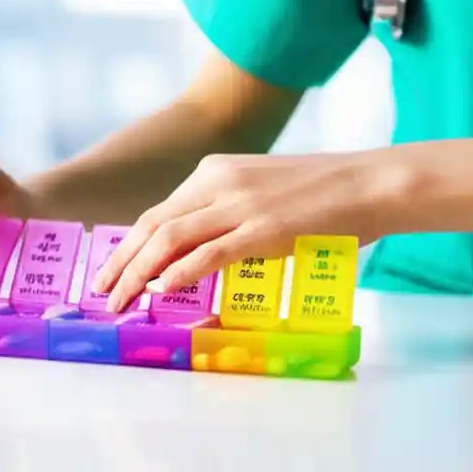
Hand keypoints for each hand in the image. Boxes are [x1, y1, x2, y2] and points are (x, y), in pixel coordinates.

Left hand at [90, 152, 396, 312]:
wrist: (369, 182)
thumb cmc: (323, 193)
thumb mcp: (262, 189)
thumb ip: (228, 210)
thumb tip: (201, 249)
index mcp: (215, 171)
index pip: (159, 211)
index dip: (130, 244)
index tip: (113, 269)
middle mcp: (219, 182)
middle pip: (153, 224)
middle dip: (121, 261)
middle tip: (103, 293)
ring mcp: (240, 205)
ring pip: (170, 239)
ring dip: (138, 272)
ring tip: (121, 301)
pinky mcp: (263, 229)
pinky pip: (210, 252)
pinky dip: (180, 272)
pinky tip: (160, 289)